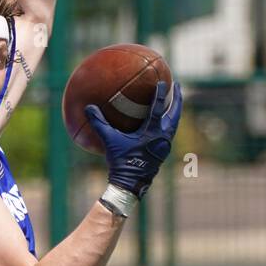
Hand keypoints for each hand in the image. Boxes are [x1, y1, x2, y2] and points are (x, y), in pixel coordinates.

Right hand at [84, 81, 182, 197]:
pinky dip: (168, 121)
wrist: (130, 184)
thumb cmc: (120, 161)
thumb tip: (88, 107)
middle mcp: (162, 137)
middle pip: (175, 114)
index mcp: (152, 133)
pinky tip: (163, 119)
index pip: (158, 109)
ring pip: (174, 123)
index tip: (161, 82)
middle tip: (177, 86)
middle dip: (177, 99)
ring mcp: (165, 145)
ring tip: (173, 100)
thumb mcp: (109, 140)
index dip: (160, 94)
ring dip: (174, 110)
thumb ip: (99, 123)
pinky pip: (169, 131)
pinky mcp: (163, 151)